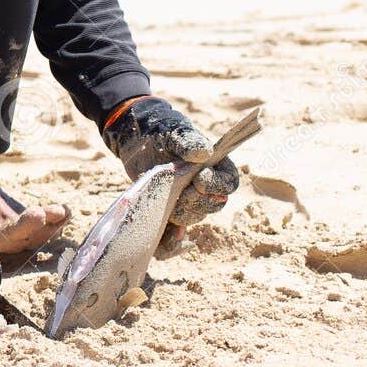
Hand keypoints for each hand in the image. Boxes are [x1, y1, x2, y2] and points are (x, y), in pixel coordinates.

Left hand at [102, 96, 239, 227]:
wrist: (139, 138)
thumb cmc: (164, 131)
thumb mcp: (176, 133)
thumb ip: (189, 142)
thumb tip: (203, 153)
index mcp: (216, 167)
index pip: (227, 185)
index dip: (216, 187)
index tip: (198, 179)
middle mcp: (207, 186)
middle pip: (211, 205)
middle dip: (196, 201)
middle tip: (181, 190)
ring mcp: (189, 197)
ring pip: (193, 215)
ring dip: (181, 211)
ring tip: (166, 195)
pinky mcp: (172, 205)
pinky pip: (177, 224)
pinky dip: (174, 231)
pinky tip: (170, 235)